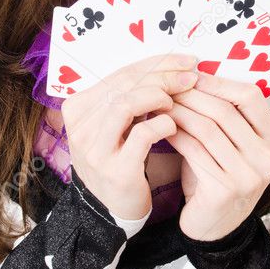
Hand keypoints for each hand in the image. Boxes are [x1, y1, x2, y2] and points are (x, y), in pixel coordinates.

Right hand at [61, 53, 198, 219]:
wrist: (112, 207)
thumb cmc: (120, 157)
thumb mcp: (117, 123)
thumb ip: (132, 96)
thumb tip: (171, 66)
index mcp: (78, 108)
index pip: (119, 74)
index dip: (156, 63)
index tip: (186, 61)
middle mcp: (80, 127)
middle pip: (124, 85)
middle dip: (163, 76)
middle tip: (191, 76)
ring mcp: (95, 150)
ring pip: (127, 104)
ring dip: (159, 97)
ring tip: (176, 102)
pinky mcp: (115, 170)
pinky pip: (141, 136)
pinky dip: (162, 124)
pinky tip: (173, 125)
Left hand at [165, 72, 269, 241]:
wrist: (212, 228)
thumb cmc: (217, 177)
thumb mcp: (230, 146)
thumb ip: (224, 117)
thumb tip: (195, 74)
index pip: (251, 96)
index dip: (219, 82)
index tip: (192, 75)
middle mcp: (267, 158)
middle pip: (226, 111)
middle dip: (192, 94)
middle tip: (167, 86)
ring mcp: (249, 175)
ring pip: (207, 129)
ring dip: (179, 112)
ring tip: (160, 104)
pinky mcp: (225, 189)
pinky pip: (194, 150)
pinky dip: (174, 134)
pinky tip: (161, 127)